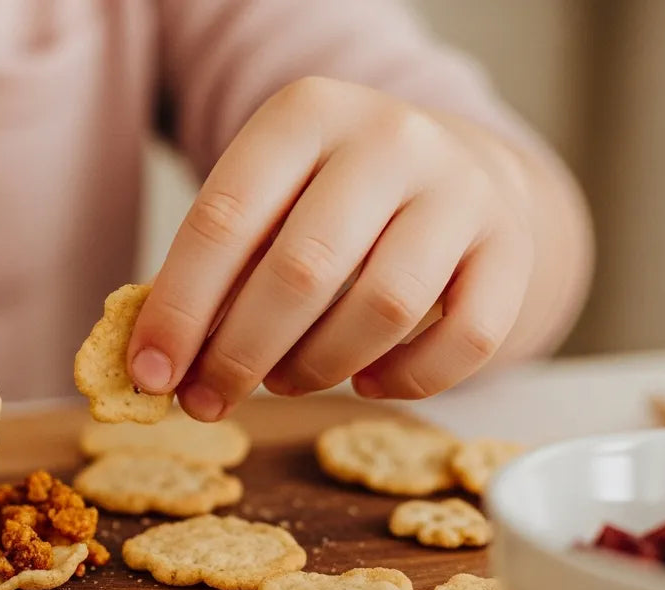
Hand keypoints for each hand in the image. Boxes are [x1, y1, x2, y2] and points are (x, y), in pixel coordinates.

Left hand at [129, 76, 534, 418]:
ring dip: (318, 367)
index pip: (225, 220)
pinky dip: (407, 380)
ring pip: (382, 309)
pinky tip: (367, 381)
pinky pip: (465, 339)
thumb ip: (218, 270)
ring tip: (286, 380)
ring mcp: (460, 188)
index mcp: (305, 113)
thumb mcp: (268, 201)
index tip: (151, 375)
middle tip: (208, 400)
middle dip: (241, 353)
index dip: (179, 309)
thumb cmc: (330, 201)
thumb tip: (162, 367)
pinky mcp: (513, 246)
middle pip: (302, 270)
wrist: (457, 167)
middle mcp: (389, 137)